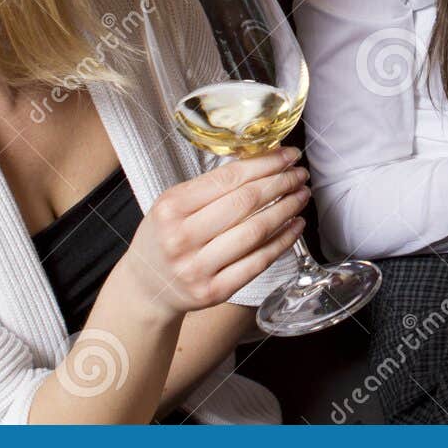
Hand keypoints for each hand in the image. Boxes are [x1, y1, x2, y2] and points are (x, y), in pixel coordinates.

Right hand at [113, 146, 309, 321]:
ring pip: (256, 231)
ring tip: (301, 196)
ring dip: (287, 209)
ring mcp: (198, 267)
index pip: (228, 178)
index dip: (265, 164)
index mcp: (171, 208)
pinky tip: (295, 225)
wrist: (146, 289)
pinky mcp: (214, 291)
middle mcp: (182, 237)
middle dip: (281, 184)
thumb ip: (209, 187)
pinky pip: (258, 262)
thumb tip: (261, 161)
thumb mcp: (172, 205)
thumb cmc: (164, 238)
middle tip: (300, 174)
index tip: (288, 155)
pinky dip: (283, 241)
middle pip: (245, 202)